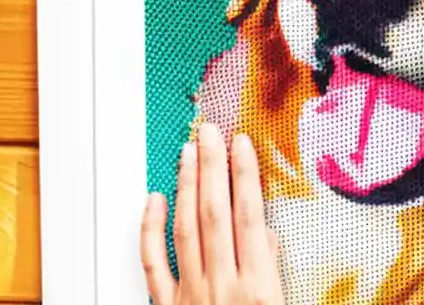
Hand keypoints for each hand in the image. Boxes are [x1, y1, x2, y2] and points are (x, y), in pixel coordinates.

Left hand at [140, 123, 283, 304]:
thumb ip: (272, 271)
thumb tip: (264, 235)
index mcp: (258, 288)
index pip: (249, 216)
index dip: (244, 175)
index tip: (242, 145)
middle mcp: (223, 287)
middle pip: (215, 214)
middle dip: (212, 167)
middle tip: (209, 134)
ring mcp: (192, 295)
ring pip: (186, 229)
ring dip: (187, 186)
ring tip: (188, 154)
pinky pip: (154, 262)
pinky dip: (151, 229)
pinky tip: (155, 200)